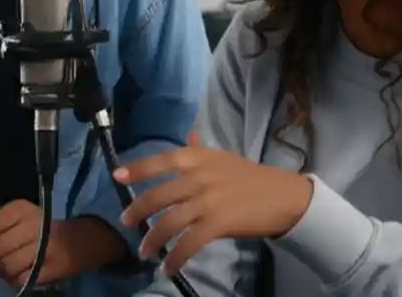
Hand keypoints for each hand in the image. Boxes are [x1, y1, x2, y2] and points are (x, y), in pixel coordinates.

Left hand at [0, 201, 122, 285]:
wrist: (83, 239)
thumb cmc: (41, 225)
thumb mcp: (14, 217)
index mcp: (20, 210)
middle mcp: (31, 227)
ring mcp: (42, 250)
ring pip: (5, 267)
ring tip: (4, 262)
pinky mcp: (49, 270)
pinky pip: (18, 279)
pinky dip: (12, 278)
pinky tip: (16, 270)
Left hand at [114, 133, 313, 274]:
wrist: (285, 196)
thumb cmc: (251, 176)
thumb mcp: (224, 157)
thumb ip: (201, 148)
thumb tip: (189, 134)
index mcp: (199, 158)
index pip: (162, 160)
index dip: (137, 168)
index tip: (116, 175)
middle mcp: (200, 177)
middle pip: (159, 195)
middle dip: (138, 210)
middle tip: (124, 222)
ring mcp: (208, 200)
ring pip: (170, 221)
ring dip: (152, 239)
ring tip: (143, 252)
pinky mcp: (219, 223)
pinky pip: (190, 242)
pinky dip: (176, 257)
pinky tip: (167, 267)